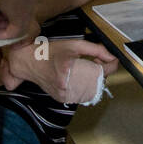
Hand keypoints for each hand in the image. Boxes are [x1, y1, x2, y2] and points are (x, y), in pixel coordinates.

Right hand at [1, 37, 117, 104]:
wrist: (29, 62)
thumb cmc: (51, 51)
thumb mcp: (75, 44)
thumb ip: (96, 49)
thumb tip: (113, 56)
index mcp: (68, 71)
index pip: (101, 73)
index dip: (110, 64)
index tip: (108, 58)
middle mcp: (65, 87)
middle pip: (98, 83)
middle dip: (101, 71)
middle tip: (96, 61)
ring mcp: (63, 95)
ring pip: (90, 90)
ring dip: (94, 79)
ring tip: (87, 68)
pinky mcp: (61, 99)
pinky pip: (81, 94)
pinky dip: (85, 86)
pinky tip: (80, 76)